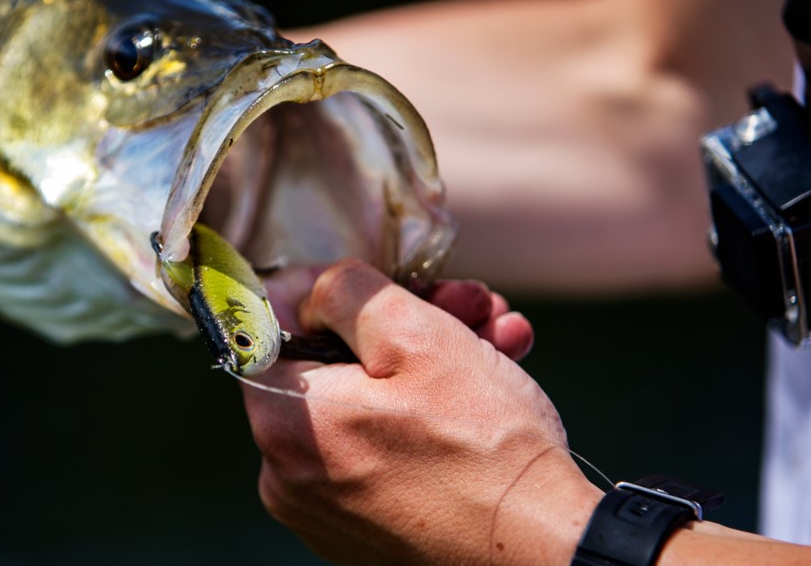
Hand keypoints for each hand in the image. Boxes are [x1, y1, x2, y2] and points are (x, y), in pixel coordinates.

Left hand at [242, 259, 601, 565]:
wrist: (545, 552)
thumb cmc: (484, 447)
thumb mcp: (415, 337)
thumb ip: (345, 294)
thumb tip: (312, 288)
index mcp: (283, 422)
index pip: (271, 323)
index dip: (327, 287)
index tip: (382, 277)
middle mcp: (287, 472)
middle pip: (332, 361)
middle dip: (405, 319)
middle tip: (466, 302)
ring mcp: (325, 505)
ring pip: (368, 398)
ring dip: (433, 356)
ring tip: (498, 336)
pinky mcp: (365, 525)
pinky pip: (382, 443)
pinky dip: (428, 409)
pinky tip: (492, 377)